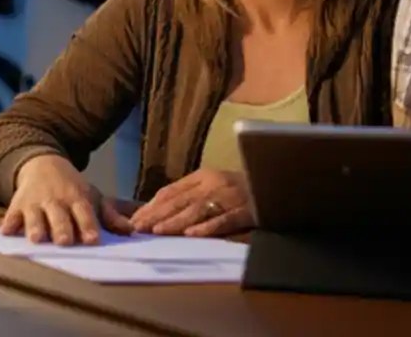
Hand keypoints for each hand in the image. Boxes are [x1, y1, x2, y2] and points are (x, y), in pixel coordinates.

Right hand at [0, 153, 133, 245]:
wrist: (43, 164)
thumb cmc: (72, 189)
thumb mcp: (92, 197)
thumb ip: (110, 216)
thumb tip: (131, 231)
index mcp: (77, 199)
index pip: (84, 212)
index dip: (88, 226)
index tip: (93, 240)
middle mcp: (56, 201)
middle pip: (59, 216)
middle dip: (62, 228)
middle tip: (65, 242)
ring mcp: (35, 202)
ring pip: (35, 216)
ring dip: (36, 226)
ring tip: (37, 239)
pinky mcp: (16, 205)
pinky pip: (11, 215)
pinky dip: (9, 223)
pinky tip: (7, 231)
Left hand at [129, 168, 253, 236]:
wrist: (275, 183)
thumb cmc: (240, 188)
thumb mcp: (213, 185)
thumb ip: (189, 195)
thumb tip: (157, 211)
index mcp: (204, 176)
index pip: (171, 191)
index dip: (151, 205)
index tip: (134, 219)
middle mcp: (214, 183)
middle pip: (180, 200)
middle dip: (157, 215)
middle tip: (137, 228)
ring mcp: (230, 197)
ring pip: (198, 210)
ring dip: (176, 221)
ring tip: (158, 231)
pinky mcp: (246, 211)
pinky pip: (225, 220)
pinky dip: (208, 227)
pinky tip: (193, 235)